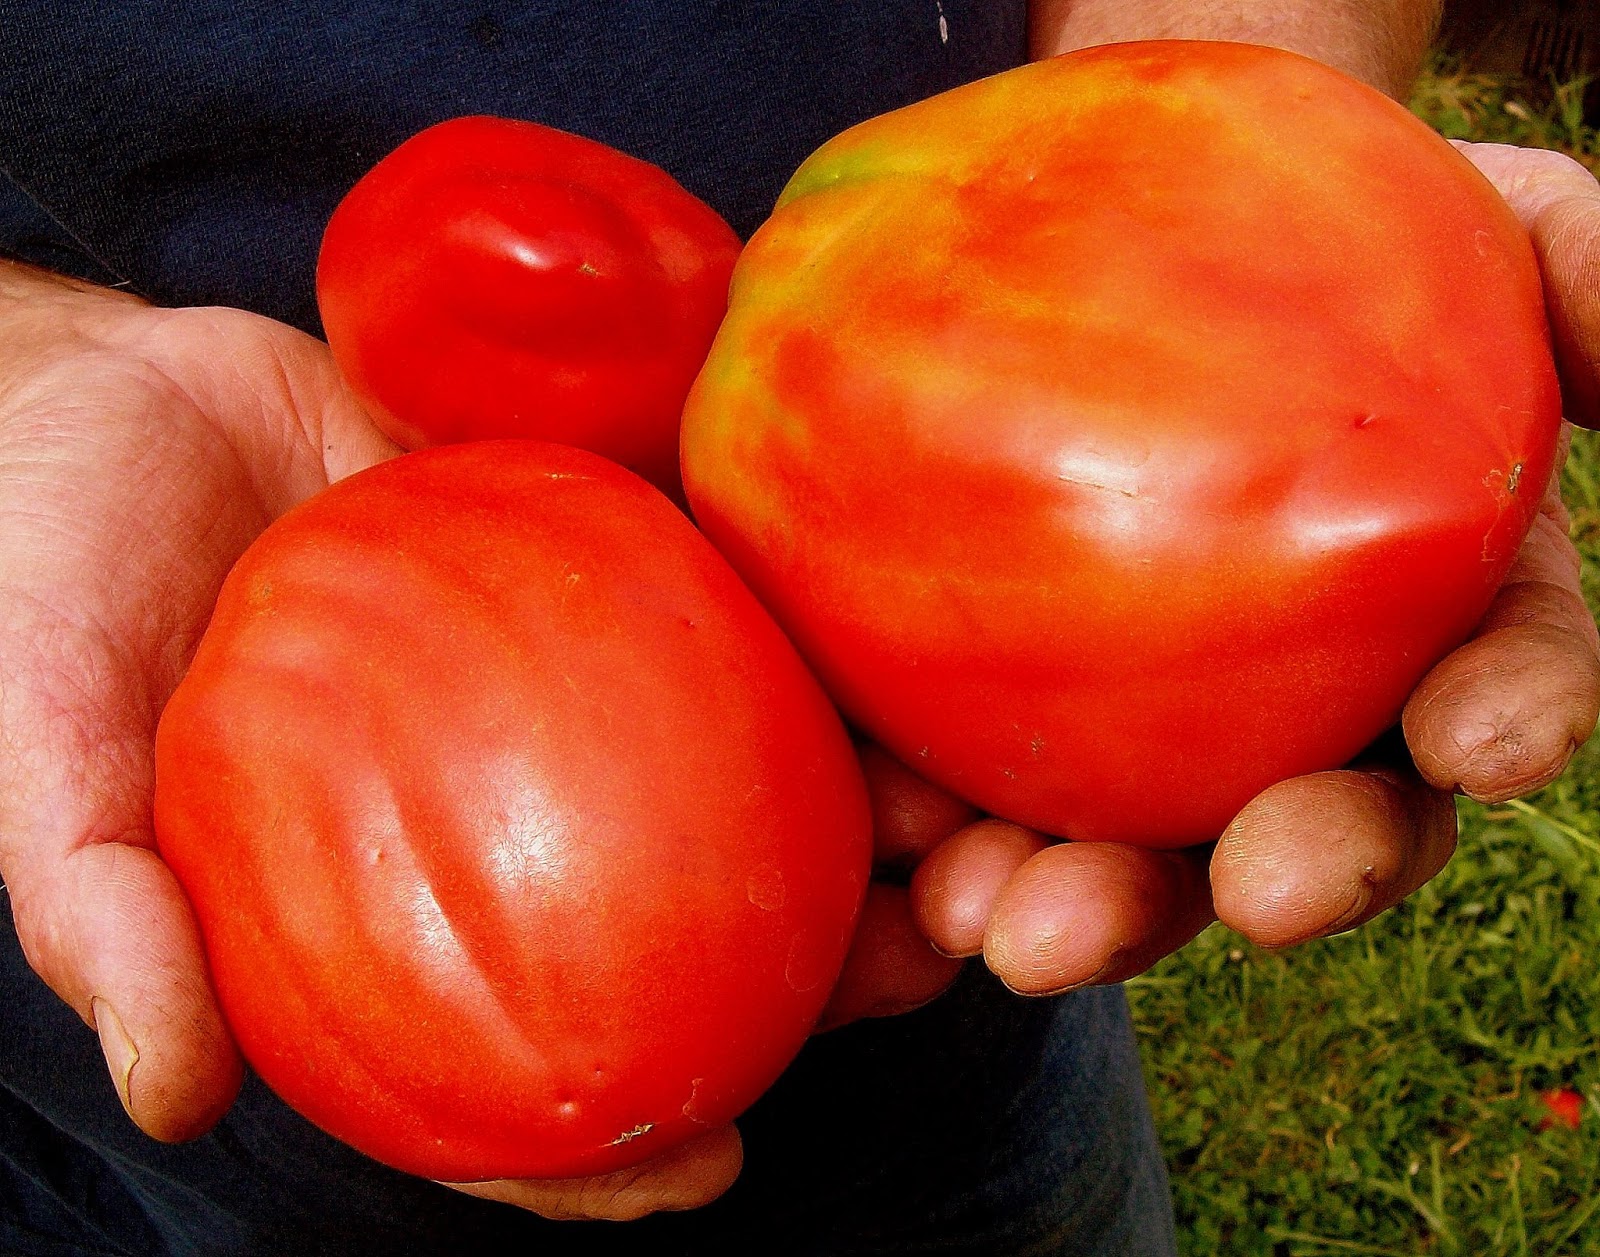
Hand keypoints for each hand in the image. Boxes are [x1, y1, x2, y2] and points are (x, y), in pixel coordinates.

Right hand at [0, 262, 962, 1219]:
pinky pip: (730, 618)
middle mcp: (514, 810)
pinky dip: (813, 653)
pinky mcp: (614, 558)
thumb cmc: (53, 578)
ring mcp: (578, 685)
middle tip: (919, 973)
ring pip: (746, 786)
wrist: (117, 390)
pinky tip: (890, 658)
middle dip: (814, 977)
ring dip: (866, 819)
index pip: (506, 1070)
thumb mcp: (46, 750)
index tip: (709, 1170)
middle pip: (680, 935)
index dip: (600, 1148)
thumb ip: (104, 912)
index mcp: (391, 906)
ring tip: (956, 830)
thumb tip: (178, 1092)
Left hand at [904, 142, 1599, 992]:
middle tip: (1259, 898)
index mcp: (1429, 602)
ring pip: (1138, 848)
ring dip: (1089, 907)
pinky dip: (942, 836)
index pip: (1497, 677)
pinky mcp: (1004, 709)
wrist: (1130, 226)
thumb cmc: (1323, 224)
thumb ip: (1581, 276)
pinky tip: (899, 853)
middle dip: (1300, 868)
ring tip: (1009, 930)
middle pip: (1319, 813)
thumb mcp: (1477, 215)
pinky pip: (977, 790)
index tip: (1479, 740)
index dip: (1507, 715)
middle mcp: (1298, 695)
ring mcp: (1146, 722)